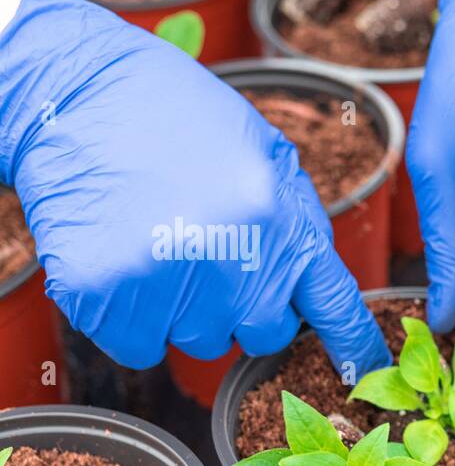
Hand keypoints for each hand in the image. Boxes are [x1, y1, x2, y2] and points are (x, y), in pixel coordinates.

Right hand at [0, 0, 388, 375]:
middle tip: (212, 256)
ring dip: (187, 312)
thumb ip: (298, 221)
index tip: (369, 371)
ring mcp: (166, 283)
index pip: (334, 305)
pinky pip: (142, 349)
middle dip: (247, 308)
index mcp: (278, 220)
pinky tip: (127, 265)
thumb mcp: (264, 152)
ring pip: (202, 343)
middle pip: (264, 335)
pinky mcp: (106, 297)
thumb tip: (321, 286)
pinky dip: (134, 322)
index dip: (354, 344)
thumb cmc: (176, 118)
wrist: (75, 93)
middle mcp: (230, 260)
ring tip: (162, 245)